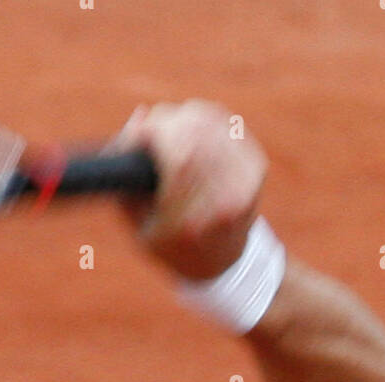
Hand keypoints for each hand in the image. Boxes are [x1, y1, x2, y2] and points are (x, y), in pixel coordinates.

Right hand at [111, 100, 266, 279]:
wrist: (221, 261)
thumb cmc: (170, 241)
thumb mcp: (139, 223)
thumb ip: (128, 176)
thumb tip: (140, 117)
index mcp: (192, 222)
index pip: (178, 157)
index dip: (150, 133)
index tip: (137, 136)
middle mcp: (225, 203)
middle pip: (193, 132)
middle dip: (164, 123)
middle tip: (152, 133)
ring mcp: (246, 183)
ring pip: (208, 121)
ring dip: (183, 118)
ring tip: (170, 132)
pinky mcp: (256, 165)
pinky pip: (225, 123)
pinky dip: (204, 119)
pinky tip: (193, 129)